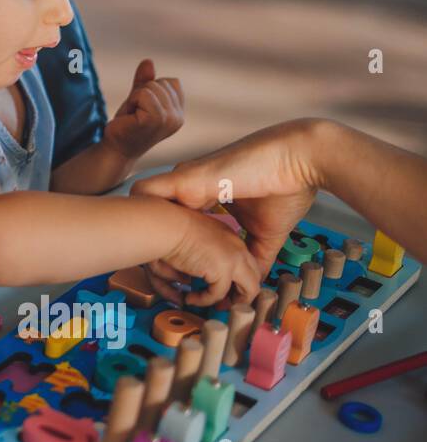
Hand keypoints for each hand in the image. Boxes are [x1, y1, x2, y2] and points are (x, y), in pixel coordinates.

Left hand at [104, 59, 184, 160]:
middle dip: (141, 93)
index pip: (171, 82)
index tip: (143, 108)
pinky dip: (131, 101)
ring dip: (135, 98)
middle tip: (135, 113)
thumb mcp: (138, 99)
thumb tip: (148, 61)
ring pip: (151, 87)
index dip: (151, 89)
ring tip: (133, 115)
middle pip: (160, 83)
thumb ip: (145, 81)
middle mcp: (178, 117)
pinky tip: (130, 117)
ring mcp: (169, 119)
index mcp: (179, 112)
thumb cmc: (128, 124)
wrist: (116, 147)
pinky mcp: (155, 119)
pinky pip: (142, 93)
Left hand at [130, 119, 321, 273]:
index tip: (176, 271)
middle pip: (152, 212)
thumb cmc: (288, 188)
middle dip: (149, 240)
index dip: (171, 243)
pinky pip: (145, 192)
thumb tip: (250, 282)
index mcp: (206, 196)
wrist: (303, 159)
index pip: (175, 220)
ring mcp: (185, 180)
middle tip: (154, 272)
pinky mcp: (185, 178)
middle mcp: (191, 187)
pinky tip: (143, 237)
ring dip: (139, 227)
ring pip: (140, 202)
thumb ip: (252, 255)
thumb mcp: (265, 232)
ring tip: (145, 259)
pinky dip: (139, 213)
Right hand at [147, 207, 261, 307]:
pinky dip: (204, 301)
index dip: (234, 280)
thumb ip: (186, 265)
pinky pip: (218, 295)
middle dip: (241, 293)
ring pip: (250, 288)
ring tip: (213, 306)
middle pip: (254, 275)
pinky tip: (190, 298)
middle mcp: (235, 245)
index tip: (220, 289)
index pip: (243, 262)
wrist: (164, 226)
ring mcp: (234, 257)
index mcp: (226, 236)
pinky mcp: (225, 269)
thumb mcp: (181, 247)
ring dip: (232, 302)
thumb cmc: (164, 232)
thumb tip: (185, 283)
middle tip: (222, 304)